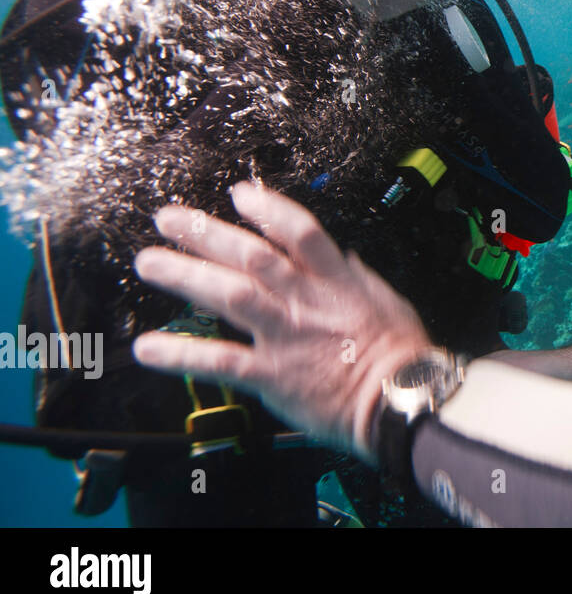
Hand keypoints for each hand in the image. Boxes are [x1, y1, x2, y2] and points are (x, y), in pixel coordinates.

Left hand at [132, 182, 437, 460]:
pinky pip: (219, 361)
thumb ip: (356, 277)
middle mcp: (304, 300)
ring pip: (229, 295)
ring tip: (149, 262)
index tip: (239, 193)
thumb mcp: (386, 299)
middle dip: (207, 232)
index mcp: (336, 280)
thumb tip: (343, 255)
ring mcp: (285, 335)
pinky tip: (148, 349)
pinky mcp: (271, 374)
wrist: (398, 401)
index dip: (266, 207)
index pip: (299, 230)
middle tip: (169, 218)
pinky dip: (182, 355)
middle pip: (251, 255)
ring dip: (185, 276)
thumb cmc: (400, 355)